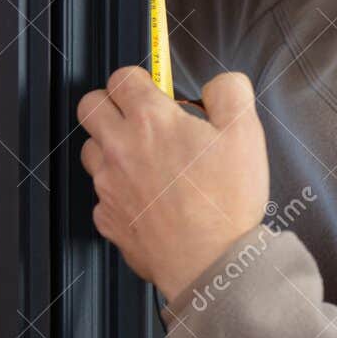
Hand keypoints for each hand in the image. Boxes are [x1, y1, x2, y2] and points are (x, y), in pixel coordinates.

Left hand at [78, 66, 269, 304]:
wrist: (209, 260)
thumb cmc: (226, 200)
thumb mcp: (246, 132)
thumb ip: (230, 92)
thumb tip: (218, 83)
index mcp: (151, 120)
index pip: (121, 77)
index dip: (141, 80)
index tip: (158, 93)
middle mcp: (120, 148)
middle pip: (90, 105)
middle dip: (113, 104)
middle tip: (143, 120)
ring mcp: (108, 184)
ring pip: (91, 149)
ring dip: (112, 147)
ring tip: (148, 162)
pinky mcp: (108, 217)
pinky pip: (103, 193)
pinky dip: (121, 191)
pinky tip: (151, 199)